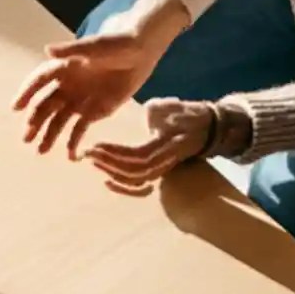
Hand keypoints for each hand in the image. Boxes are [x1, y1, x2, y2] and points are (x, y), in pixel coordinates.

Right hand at [11, 15, 165, 157]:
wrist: (140, 54)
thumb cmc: (118, 44)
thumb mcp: (97, 46)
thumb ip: (73, 49)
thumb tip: (47, 49)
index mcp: (62, 67)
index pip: (39, 81)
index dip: (26, 93)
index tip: (16, 108)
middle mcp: (65, 86)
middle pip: (45, 105)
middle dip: (35, 122)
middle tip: (27, 138)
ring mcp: (77, 101)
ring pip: (58, 121)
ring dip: (49, 135)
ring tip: (41, 151)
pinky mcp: (92, 112)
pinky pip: (78, 130)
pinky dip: (73, 142)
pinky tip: (69, 156)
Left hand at [84, 98, 212, 196]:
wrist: (206, 126)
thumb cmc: (183, 113)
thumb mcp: (167, 107)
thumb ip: (152, 112)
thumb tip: (141, 115)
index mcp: (168, 143)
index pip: (139, 154)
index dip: (116, 152)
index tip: (96, 144)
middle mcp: (166, 160)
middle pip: (135, 170)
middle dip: (109, 163)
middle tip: (88, 152)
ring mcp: (163, 167)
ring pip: (136, 180)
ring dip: (112, 172)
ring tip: (93, 160)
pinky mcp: (159, 171)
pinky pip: (140, 186)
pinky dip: (123, 187)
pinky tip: (106, 180)